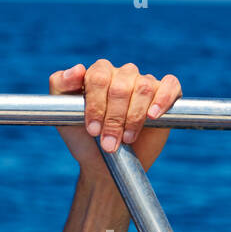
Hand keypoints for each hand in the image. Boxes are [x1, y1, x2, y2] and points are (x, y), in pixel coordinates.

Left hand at [49, 60, 181, 172]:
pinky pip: (170, 85)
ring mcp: (144, 83)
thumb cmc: (82, 137)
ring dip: (134, 117)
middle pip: (121, 85)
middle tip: (109, 142)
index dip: (96, 104)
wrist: (104, 163)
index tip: (92, 130)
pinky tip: (152, 115)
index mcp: (98, 74)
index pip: (99, 77)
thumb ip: (60, 85)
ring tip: (127, 139)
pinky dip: (163, 98)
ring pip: (143, 87)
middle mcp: (122, 74)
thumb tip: (77, 69)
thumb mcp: (60, 112)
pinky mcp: (165, 95)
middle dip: (114, 117)